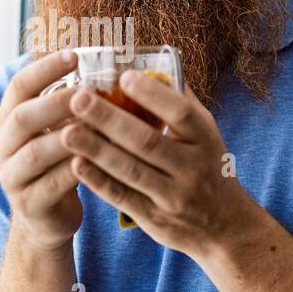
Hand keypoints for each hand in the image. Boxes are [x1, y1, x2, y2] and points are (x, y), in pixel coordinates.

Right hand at [0, 50, 84, 251]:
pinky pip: (51, 184)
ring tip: (96, 125)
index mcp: (9, 122)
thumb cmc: (59, 165)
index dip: (44, 69)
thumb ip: (71, 107)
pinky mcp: (29, 204)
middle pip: (22, 118)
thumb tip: (111, 70)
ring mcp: (12, 177)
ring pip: (36, 153)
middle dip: (56, 102)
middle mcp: (4, 147)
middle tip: (88, 92)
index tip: (74, 56)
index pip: (19, 87)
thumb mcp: (57, 131)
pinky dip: (74, 170)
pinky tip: (95, 159)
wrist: (47, 219)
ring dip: (67, 137)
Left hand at [59, 70, 263, 258]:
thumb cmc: (208, 168)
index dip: (152, 95)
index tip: (123, 77)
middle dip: (109, 120)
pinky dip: (99, 181)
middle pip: (147, 141)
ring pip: (131, 171)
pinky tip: (76, 164)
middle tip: (78, 99)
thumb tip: (156, 65)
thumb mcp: (207, 135)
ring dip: (96, 150)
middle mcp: (192, 167)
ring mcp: (174, 196)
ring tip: (67, 131)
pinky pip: (123, 198)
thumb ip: (183, 103)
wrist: (225, 226)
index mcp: (205, 139)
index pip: (180, 113)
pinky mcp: (156, 218)